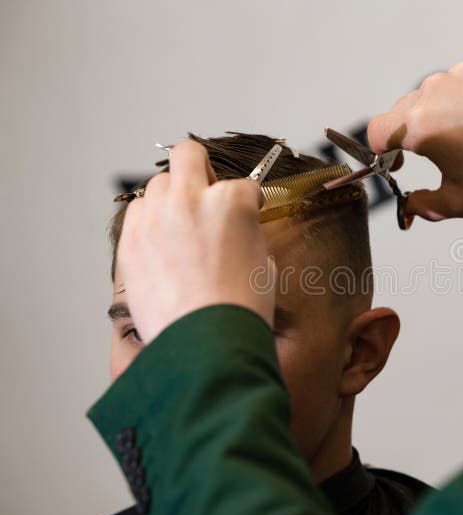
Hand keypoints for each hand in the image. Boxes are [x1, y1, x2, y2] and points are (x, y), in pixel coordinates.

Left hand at [117, 141, 273, 343]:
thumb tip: (238, 232)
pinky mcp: (131, 240)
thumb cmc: (240, 310)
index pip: (244, 185)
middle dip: (200, 168)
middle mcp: (191, 199)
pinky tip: (163, 245)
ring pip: (158, 183)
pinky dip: (150, 222)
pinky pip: (137, 213)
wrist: (206, 343)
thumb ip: (248, 234)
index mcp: (232, 201)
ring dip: (172, 198)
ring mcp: (156, 217)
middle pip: (188, 155)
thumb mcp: (264, 264)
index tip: (245, 218)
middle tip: (205, 193)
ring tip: (181, 227)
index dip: (248, 203)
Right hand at [368, 53, 462, 220]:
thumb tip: (409, 206)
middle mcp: (433, 92)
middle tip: (432, 155)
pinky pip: (458, 82)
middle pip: (401, 112)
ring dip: (437, 115)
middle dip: (408, 135)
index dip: (380, 153)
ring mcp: (457, 73)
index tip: (395, 164)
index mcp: (420, 126)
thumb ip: (422, 205)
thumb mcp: (460, 201)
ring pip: (431, 95)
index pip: (376, 132)